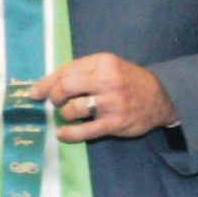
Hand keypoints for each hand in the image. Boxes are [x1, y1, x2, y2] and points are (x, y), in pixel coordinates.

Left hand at [31, 53, 177, 142]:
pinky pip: (85, 131)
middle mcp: (107, 80)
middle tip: (55, 103)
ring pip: (73, 109)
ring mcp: (112, 103)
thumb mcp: (108, 67)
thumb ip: (81, 71)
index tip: (35, 92)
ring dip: (64, 114)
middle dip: (54, 97)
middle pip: (65, 88)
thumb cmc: (127, 81)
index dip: (47, 83)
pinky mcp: (115, 123)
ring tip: (68, 114)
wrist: (162, 97)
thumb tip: (46, 84)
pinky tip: (62, 134)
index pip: (66, 71)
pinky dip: (69, 134)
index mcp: (103, 62)